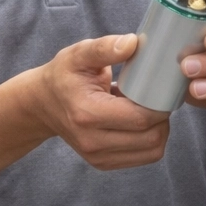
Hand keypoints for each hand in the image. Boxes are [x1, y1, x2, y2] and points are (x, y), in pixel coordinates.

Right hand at [32, 35, 170, 169]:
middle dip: (163, 117)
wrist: (41, 104)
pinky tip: (140, 122)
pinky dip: (150, 141)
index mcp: (87, 114)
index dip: (160, 104)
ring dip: (159, 130)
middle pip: (151, 138)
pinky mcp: (103, 163)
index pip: (141, 118)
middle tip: (156, 97)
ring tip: (147, 109)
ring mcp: (97, 157)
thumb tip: (132, 42)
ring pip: (152, 151)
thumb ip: (105, 47)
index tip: (161, 88)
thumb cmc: (63, 76)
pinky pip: (144, 157)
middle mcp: (92, 142)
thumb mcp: (79, 54)